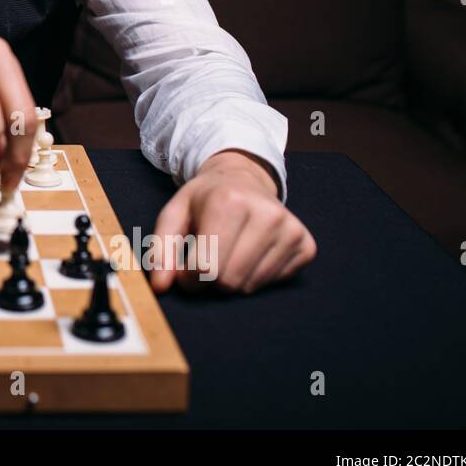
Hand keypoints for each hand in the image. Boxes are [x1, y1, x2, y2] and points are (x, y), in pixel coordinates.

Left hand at [149, 150, 315, 293]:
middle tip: (209, 256)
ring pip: (250, 286)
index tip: (186, 266)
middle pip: (229, 281)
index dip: (189, 276)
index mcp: (230, 202)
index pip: (205, 268)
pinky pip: (273, 284)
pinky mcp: (306, 245)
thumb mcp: (174, 215)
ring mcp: (291, 230)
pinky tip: (252, 252)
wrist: (243, 179)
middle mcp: (267, 214)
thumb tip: (159, 287)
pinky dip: (256, 276)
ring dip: (234, 278)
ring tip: (230, 250)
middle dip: (211, 278)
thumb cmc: (205, 200)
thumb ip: (161, 250)